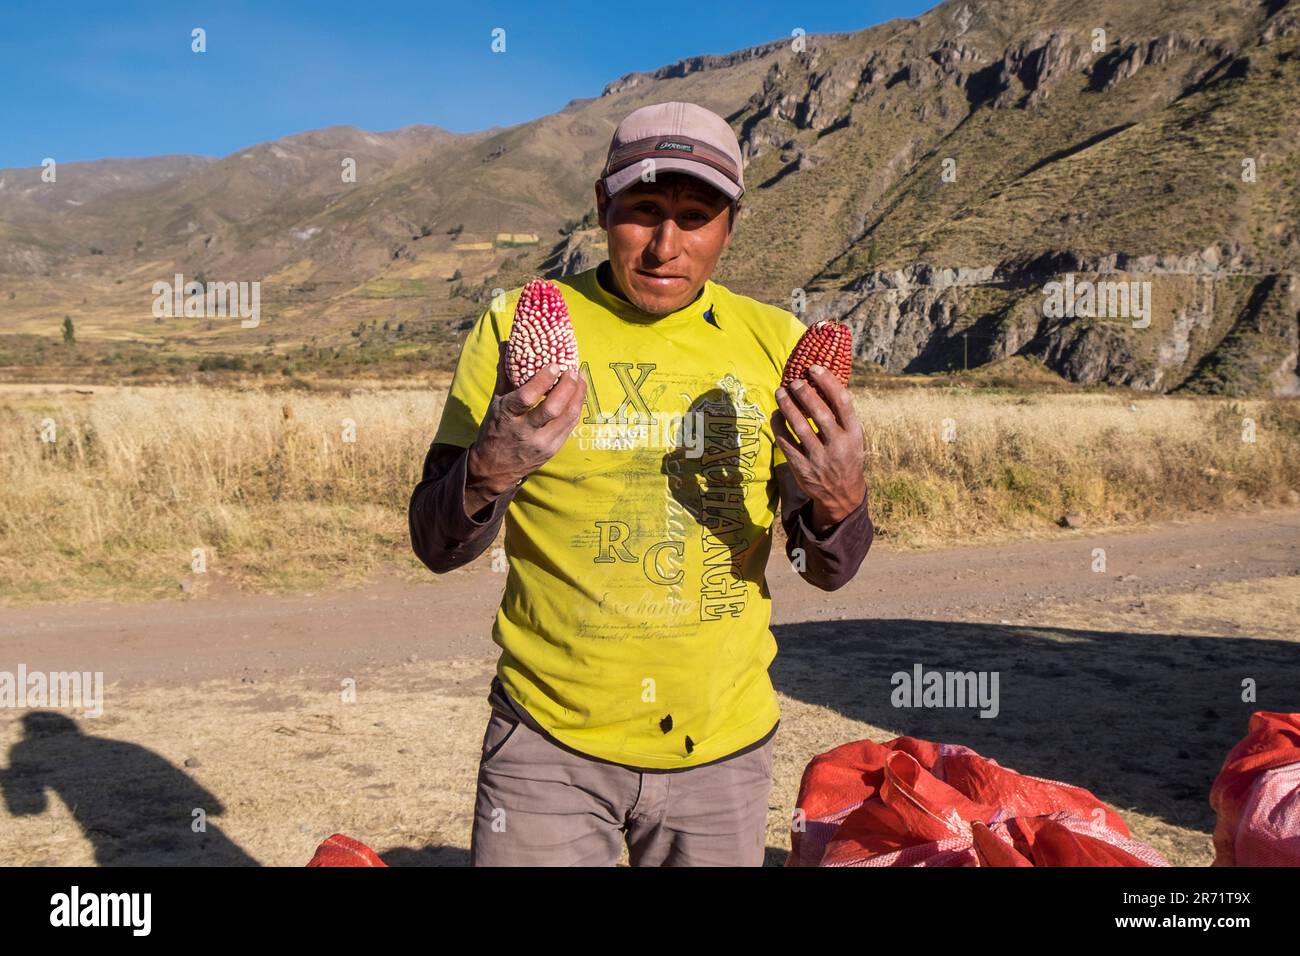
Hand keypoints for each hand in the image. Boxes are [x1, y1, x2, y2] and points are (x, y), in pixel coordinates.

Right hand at [463, 341, 585, 516]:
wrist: (495, 468)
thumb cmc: (495, 428)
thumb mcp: (494, 402)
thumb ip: (504, 374)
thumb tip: (507, 344)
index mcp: (507, 416)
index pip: (527, 397)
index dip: (543, 380)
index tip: (554, 365)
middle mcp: (525, 431)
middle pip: (553, 409)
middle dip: (567, 386)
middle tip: (572, 370)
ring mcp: (541, 443)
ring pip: (568, 417)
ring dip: (578, 394)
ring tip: (580, 377)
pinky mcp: (553, 450)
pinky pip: (571, 425)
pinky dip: (577, 407)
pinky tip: (578, 394)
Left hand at [772, 364, 866, 532]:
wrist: (841, 495)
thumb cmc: (846, 457)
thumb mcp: (853, 438)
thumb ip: (840, 416)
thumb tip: (822, 383)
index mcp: (854, 434)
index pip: (842, 402)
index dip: (828, 382)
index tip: (814, 368)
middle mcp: (838, 445)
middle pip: (818, 412)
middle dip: (803, 393)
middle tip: (793, 381)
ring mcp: (819, 458)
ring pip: (798, 426)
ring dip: (787, 406)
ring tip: (780, 392)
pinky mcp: (802, 467)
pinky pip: (785, 441)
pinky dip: (778, 425)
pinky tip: (776, 414)